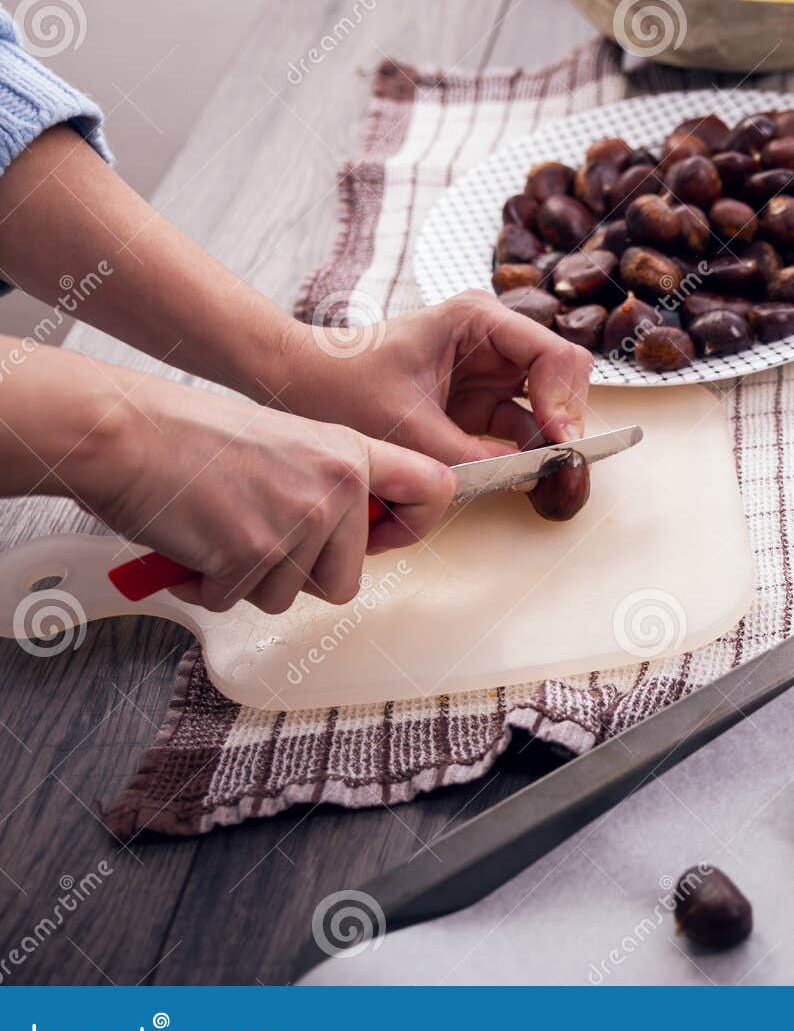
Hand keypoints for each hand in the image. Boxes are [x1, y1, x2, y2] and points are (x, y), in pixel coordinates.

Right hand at [68, 373, 455, 613]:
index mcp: (350, 451)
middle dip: (294, 575)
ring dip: (246, 579)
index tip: (383, 538)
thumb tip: (349, 542)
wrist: (122, 429)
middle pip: (344, 579)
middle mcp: (338, 484)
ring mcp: (300, 519)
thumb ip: (327, 485)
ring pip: (288, 596)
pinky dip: (208, 585)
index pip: (434, 487)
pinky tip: (192, 544)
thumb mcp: (287, 443)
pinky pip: (238, 600)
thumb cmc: (190, 438)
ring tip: (216, 530)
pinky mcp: (256, 551)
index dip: (416, 525)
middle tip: (251, 536)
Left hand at [272, 291, 593, 463]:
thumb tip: (528, 476)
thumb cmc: (341, 386)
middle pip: (562, 378)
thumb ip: (471, 453)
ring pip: (548, 406)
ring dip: (547, 441)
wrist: (299, 385)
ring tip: (538, 475)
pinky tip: (518, 476)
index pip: (555, 354)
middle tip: (555, 464)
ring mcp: (491, 370)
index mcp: (478, 319)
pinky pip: (522, 428)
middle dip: (564, 421)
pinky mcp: (481, 401)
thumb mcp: (407, 427)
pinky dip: (525, 453)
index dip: (565, 401)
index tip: (557, 443)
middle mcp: (494, 338)